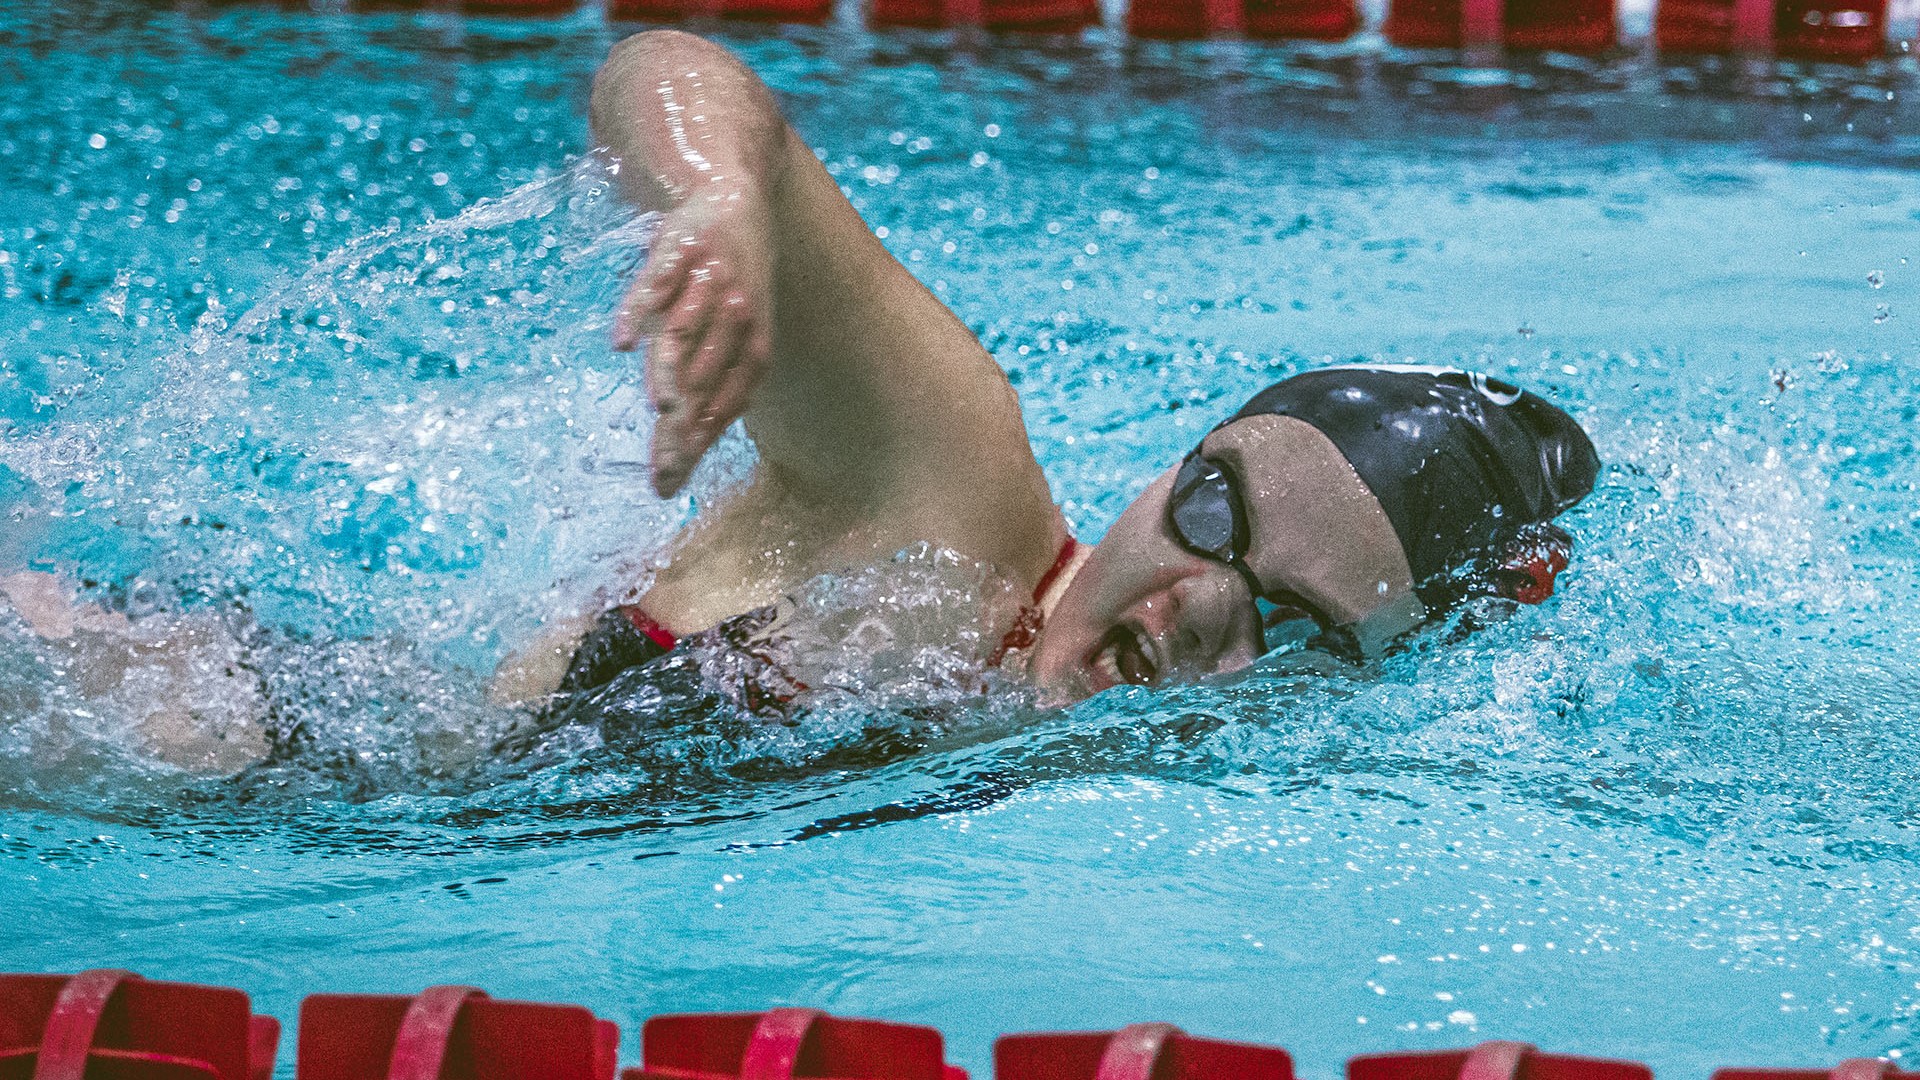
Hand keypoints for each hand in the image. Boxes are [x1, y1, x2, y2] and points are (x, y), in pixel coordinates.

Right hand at [614, 178, 774, 497]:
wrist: (735, 198)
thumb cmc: (735, 279)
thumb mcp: (743, 329)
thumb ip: (719, 380)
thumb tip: (691, 440)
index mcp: (755, 341)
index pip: (727, 402)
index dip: (699, 441)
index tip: (669, 479)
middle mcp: (736, 314)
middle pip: (703, 380)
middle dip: (682, 428)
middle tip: (661, 467)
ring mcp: (707, 281)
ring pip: (684, 336)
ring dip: (672, 373)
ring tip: (662, 411)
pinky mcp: (679, 249)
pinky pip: (656, 284)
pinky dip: (639, 312)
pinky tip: (621, 343)